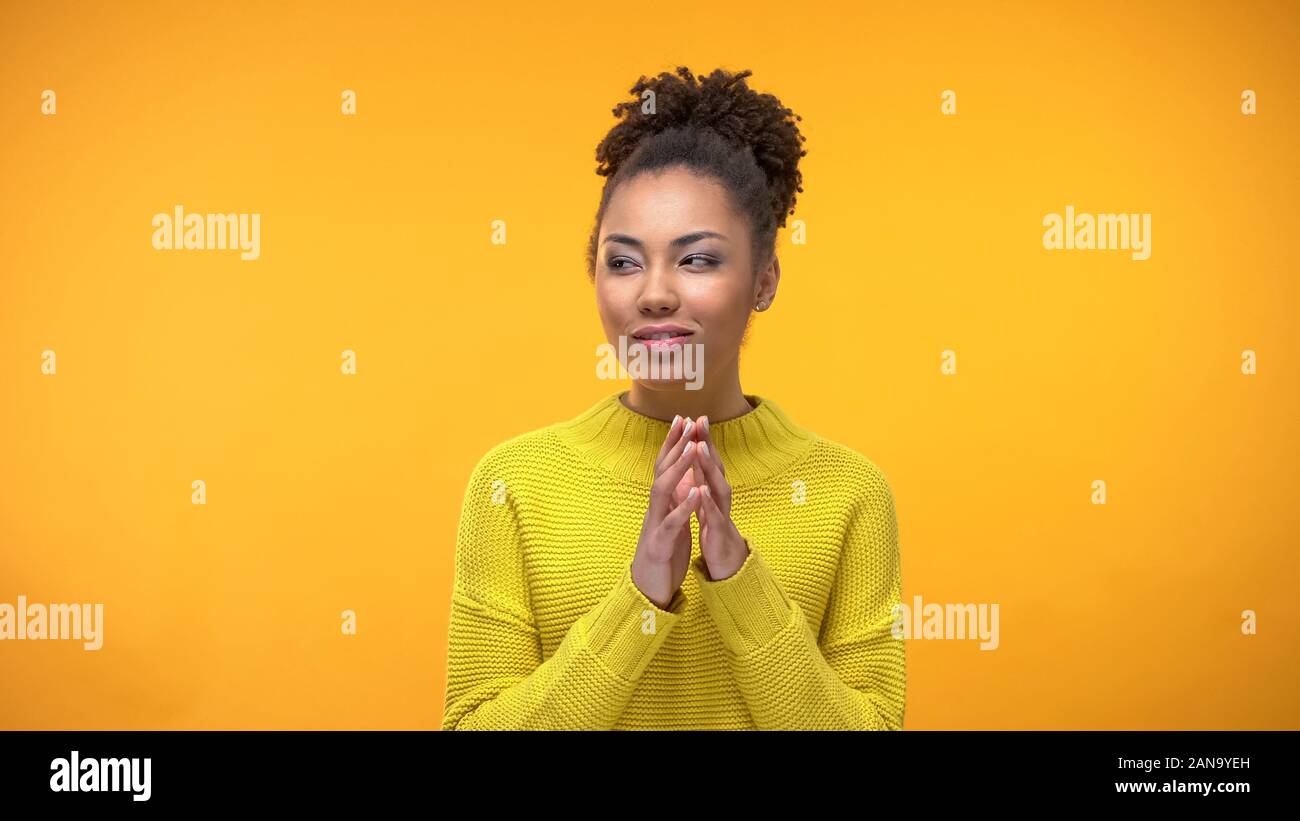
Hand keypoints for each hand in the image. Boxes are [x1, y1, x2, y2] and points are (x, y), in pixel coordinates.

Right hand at [631, 415, 701, 608]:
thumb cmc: (662, 556)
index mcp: (661, 505)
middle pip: (661, 470)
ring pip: (662, 490)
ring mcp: (655, 525)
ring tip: (692, 447)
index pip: (665, 467)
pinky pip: (671, 522)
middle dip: (674, 445)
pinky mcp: (660, 545)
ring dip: (678, 468)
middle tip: (686, 420)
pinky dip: (684, 506)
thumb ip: (673, 501)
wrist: (648, 591)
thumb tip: (679, 479)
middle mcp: (655, 509)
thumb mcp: (670, 523)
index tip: (683, 418)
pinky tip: (696, 492)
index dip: (673, 443)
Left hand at [689, 416, 750, 580]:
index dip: (701, 439)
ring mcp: (721, 511)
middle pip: (715, 465)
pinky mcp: (718, 531)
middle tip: (701, 420)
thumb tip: (697, 452)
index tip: (694, 417)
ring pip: (718, 485)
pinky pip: (714, 514)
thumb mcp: (705, 497)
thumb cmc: (713, 525)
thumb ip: (703, 476)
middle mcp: (719, 495)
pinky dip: (707, 502)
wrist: (726, 560)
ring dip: (709, 466)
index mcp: (712, 487)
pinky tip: (701, 490)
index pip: (706, 460)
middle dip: (708, 443)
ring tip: (700, 448)